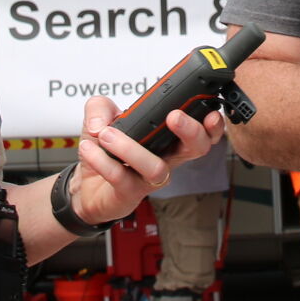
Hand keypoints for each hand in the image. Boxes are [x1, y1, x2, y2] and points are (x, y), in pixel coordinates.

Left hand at [69, 94, 224, 226]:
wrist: (86, 186)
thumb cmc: (104, 151)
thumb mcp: (100, 118)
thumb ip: (100, 107)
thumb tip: (101, 121)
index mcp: (167, 138)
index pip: (201, 131)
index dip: (213, 123)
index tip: (210, 111)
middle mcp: (165, 158)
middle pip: (196, 149)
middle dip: (191, 131)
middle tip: (174, 116)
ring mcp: (149, 178)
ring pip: (156, 167)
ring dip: (130, 147)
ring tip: (106, 134)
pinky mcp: (130, 193)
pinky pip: (122, 177)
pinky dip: (103, 160)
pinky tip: (90, 148)